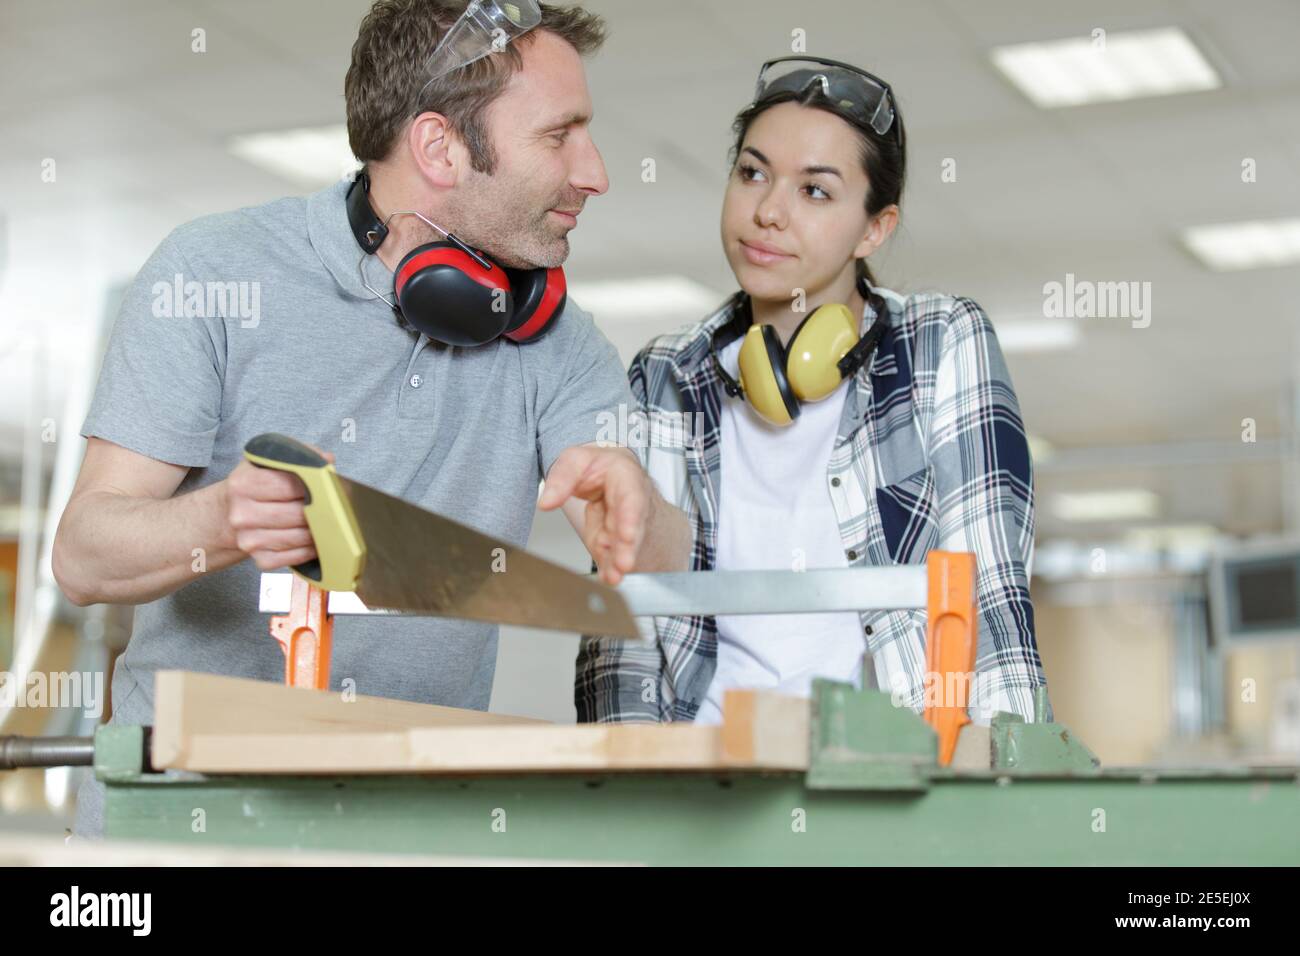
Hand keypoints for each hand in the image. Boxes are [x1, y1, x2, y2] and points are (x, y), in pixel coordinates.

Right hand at [224, 446, 334, 570]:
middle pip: (297, 514)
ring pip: (299, 537)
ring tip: (328, 521)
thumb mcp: (266, 463)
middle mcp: (242, 514)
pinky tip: (315, 539)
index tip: (324, 484)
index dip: (312, 485)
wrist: (228, 513)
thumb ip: (296, 456)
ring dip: (319, 531)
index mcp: (242, 484)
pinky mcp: (260, 559)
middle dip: (319, 509)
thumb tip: (326, 459)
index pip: (288, 486)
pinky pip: (296, 557)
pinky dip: (311, 549)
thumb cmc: (255, 485)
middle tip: (332, 504)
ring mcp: (249, 540)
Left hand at [538, 445, 655, 585]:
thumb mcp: (576, 460)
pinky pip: (612, 556)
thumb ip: (561, 479)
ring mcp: (624, 525)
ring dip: (618, 563)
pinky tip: (608, 577)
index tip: (626, 534)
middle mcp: (631, 503)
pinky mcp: (613, 541)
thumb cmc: (599, 467)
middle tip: (623, 564)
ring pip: (623, 546)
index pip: (630, 497)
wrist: (608, 474)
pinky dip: (609, 568)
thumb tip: (546, 502)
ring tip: (613, 577)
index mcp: (625, 478)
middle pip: (631, 526)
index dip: (630, 518)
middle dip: (627, 547)